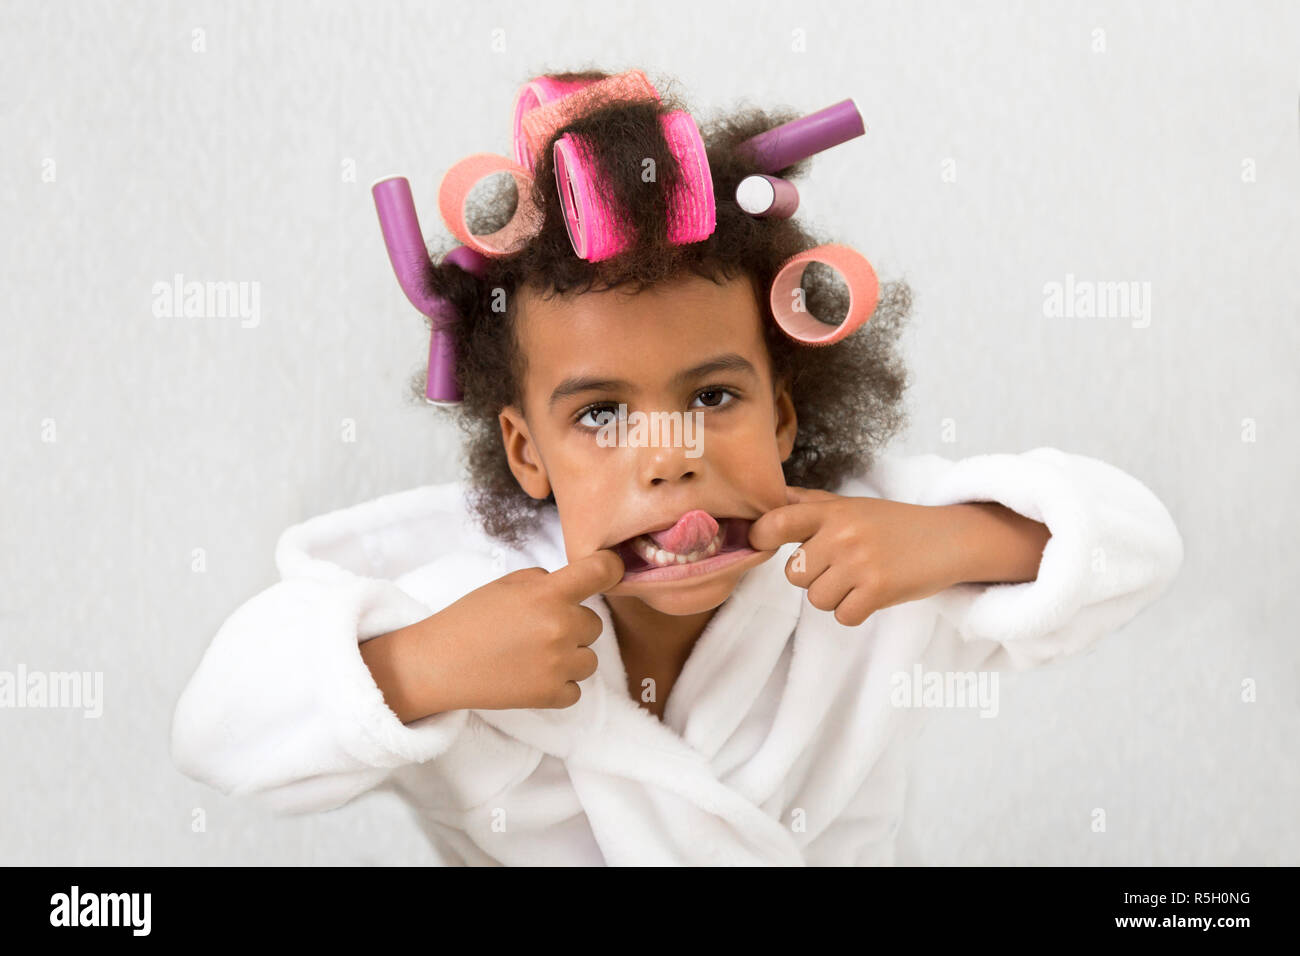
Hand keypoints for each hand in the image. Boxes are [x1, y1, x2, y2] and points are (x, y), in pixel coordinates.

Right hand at [423, 549, 624, 710]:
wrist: (439, 663)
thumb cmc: (469, 619)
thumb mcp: (506, 585)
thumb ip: (545, 581)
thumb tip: (572, 586)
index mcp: (548, 593)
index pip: (601, 572)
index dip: (611, 568)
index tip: (611, 570)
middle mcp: (560, 627)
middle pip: (595, 623)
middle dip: (573, 624)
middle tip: (538, 630)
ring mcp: (558, 664)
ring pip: (590, 658)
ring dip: (570, 656)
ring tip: (535, 655)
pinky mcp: (551, 695)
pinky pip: (576, 689)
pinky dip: (559, 685)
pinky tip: (532, 676)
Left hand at [747, 486, 963, 626]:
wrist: (948, 538)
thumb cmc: (892, 524)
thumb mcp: (849, 505)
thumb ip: (806, 504)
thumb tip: (764, 501)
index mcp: (831, 511)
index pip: (775, 522)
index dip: (761, 536)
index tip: (766, 542)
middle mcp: (841, 534)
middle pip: (794, 574)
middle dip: (812, 577)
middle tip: (840, 566)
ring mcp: (860, 563)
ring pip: (816, 600)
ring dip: (834, 597)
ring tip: (858, 579)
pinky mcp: (878, 590)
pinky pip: (842, 616)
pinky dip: (854, 611)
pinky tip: (871, 593)